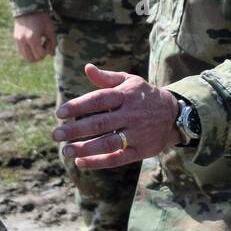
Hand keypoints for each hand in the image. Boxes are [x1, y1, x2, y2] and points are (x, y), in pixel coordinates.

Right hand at [13, 11, 56, 62]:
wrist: (28, 6)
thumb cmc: (41, 17)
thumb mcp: (50, 29)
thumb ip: (52, 43)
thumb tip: (52, 55)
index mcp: (32, 38)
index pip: (39, 55)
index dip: (46, 51)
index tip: (47, 41)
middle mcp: (23, 41)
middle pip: (31, 60)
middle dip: (39, 56)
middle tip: (43, 45)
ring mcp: (18, 40)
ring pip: (25, 57)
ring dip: (33, 54)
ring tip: (37, 44)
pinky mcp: (15, 39)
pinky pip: (21, 51)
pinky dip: (28, 51)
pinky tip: (32, 42)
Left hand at [51, 63, 180, 169]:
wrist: (175, 114)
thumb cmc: (144, 96)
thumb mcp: (129, 81)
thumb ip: (107, 77)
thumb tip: (87, 68)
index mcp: (125, 95)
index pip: (98, 100)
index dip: (78, 106)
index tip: (59, 113)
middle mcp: (131, 115)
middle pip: (100, 123)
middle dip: (76, 130)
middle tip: (55, 134)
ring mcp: (136, 134)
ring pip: (108, 143)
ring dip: (85, 148)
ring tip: (65, 151)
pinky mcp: (140, 151)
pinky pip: (118, 158)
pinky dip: (99, 162)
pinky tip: (80, 162)